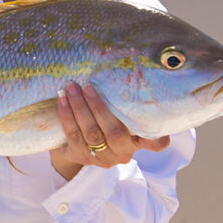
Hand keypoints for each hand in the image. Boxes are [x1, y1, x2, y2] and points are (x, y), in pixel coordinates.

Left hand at [50, 82, 170, 179]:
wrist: (76, 144)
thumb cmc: (105, 121)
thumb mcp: (119, 115)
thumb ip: (126, 102)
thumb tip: (129, 64)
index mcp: (137, 142)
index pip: (154, 144)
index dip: (157, 140)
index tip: (160, 133)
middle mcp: (121, 153)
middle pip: (115, 133)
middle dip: (99, 108)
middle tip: (88, 86)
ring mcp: (101, 158)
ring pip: (91, 133)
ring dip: (79, 108)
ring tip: (71, 88)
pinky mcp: (80, 156)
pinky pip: (73, 135)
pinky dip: (67, 115)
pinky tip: (62, 100)